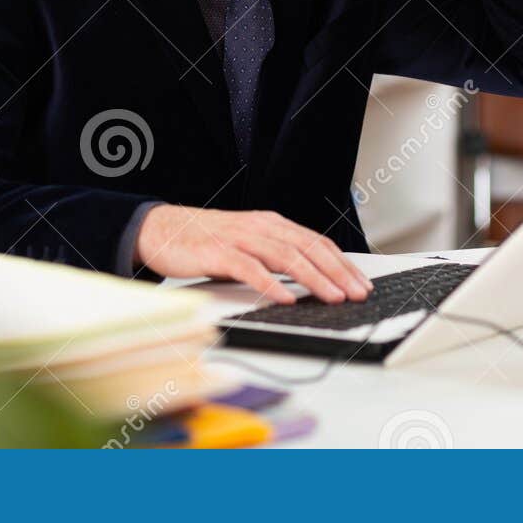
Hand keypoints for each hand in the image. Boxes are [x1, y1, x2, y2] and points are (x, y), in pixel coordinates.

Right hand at [133, 204, 372, 304]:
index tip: (360, 282)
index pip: (316, 242)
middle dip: (337, 272)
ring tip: (333, 297)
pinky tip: (286, 298)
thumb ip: (275, 257)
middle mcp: (260, 227)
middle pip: (308, 248)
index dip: (341, 262)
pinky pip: (250, 269)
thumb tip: (311, 279)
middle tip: (357, 293)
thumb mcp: (248, 244)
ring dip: (314, 278)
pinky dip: (270, 284)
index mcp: (271, 224)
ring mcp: (240, 238)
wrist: (162, 229)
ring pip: (286, 256)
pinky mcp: (218, 252)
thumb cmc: (206, 241)